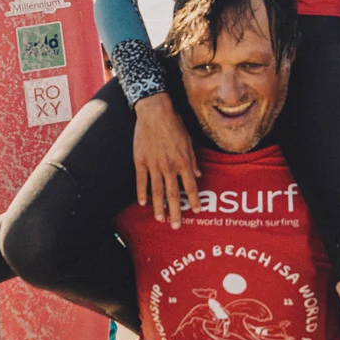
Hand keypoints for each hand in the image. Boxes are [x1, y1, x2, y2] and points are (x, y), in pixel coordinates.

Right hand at [133, 93, 200, 228]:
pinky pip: (141, 181)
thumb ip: (193, 160)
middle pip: (174, 194)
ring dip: (159, 207)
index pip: (191, 186)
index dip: (194, 200)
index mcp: (183, 162)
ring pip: (157, 192)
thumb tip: (198, 175)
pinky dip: (142, 193)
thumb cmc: (175, 125)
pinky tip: (142, 204)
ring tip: (160, 219)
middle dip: (176, 212)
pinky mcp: (141, 161)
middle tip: (176, 226)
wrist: (155, 113)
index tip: (197, 212)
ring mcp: (154, 165)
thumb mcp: (189, 141)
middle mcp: (169, 167)